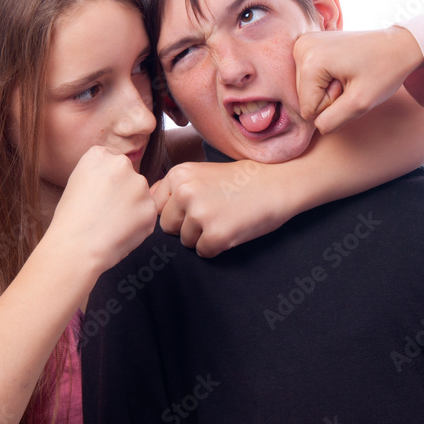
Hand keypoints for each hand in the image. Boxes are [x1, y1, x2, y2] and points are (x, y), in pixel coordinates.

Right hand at [46, 146, 155, 272]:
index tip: (99, 194)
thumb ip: (99, 174)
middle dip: (123, 192)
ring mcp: (139, 185)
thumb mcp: (76, 183)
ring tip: (112, 223)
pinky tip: (121, 231)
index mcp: (99, 155)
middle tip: (106, 211)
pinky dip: (138, 223)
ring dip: (132, 207)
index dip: (107, 181)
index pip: (112, 159)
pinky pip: (146, 213)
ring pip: (140, 195)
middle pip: (129, 176)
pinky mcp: (150, 206)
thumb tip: (115, 179)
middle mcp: (122, 164)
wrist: (76, 247)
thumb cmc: (70, 220)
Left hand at [152, 160, 285, 256]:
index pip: (156, 206)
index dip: (175, 211)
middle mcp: (185, 192)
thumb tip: (145, 205)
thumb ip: (175, 187)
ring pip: (185, 240)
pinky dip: (217, 246)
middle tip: (214, 212)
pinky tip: (232, 228)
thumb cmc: (242, 180)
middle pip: (168, 226)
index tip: (196, 206)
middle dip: (186, 226)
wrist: (278, 185)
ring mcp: (200, 215)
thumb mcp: (202, 172)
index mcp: (179, 174)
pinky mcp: (216, 235)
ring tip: (226, 218)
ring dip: (203, 236)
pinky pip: (203, 251)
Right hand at [294, 26, 423, 133]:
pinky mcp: (310, 45)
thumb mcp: (361, 103)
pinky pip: (311, 78)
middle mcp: (301, 47)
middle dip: (330, 96)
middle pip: (305, 98)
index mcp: (309, 59)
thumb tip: (316, 126)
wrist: (398, 45)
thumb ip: (332, 120)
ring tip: (350, 73)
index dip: (333, 105)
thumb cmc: (384, 70)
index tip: (350, 85)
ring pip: (307, 89)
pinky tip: (344, 68)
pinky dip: (328, 79)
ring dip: (329, 88)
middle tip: (352, 79)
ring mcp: (304, 44)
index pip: (308, 109)